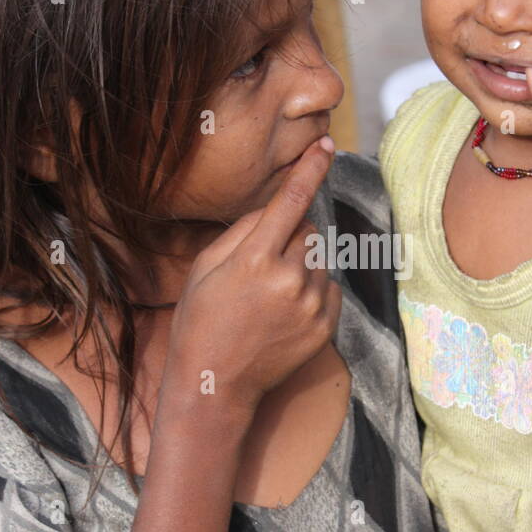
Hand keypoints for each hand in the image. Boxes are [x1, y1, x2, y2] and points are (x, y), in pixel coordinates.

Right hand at [164, 139, 341, 417]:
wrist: (216, 384)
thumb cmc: (201, 320)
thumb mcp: (206, 267)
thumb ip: (244, 231)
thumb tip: (277, 208)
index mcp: (254, 260)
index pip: (291, 202)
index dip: (310, 171)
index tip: (326, 147)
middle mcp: (289, 280)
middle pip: (307, 231)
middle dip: (289, 237)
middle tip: (261, 267)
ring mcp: (312, 305)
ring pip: (319, 259)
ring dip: (301, 265)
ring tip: (269, 296)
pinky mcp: (327, 326)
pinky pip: (329, 286)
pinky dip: (313, 289)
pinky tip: (285, 311)